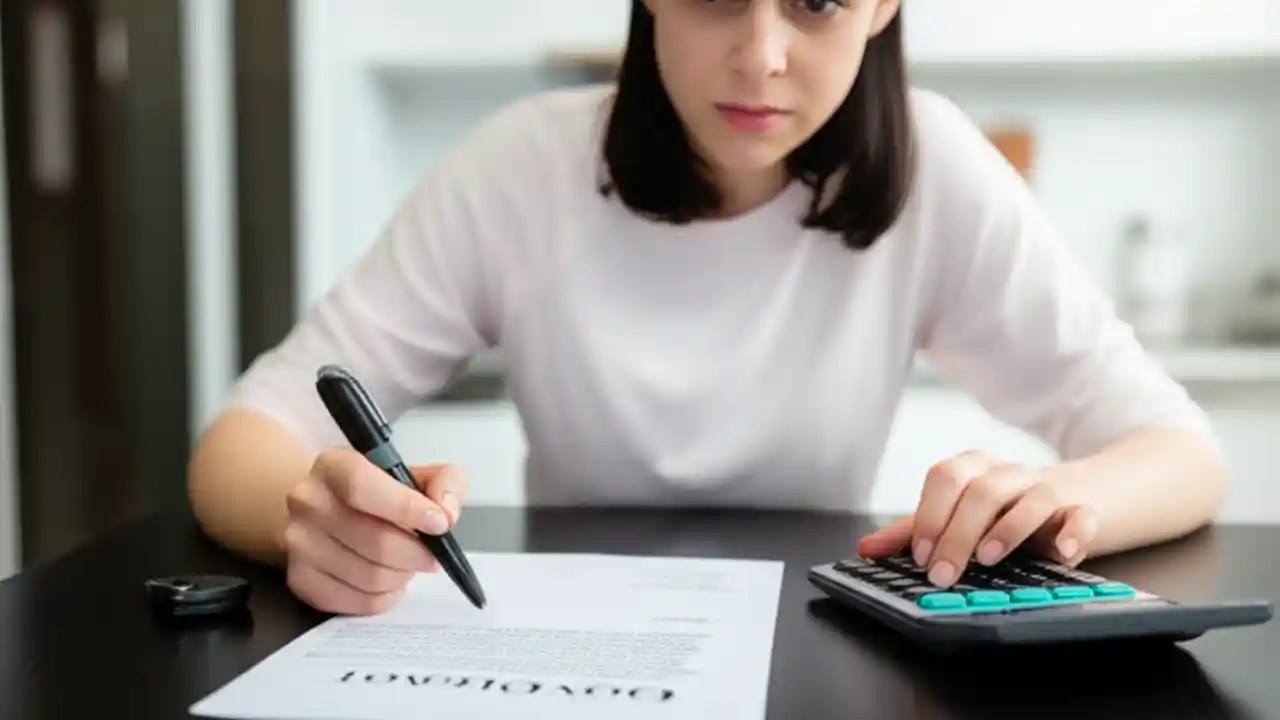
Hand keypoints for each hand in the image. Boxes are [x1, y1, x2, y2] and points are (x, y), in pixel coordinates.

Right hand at [283, 448, 467, 613]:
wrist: (327, 511)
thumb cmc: (378, 492)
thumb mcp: (416, 473)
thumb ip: (444, 483)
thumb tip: (446, 513)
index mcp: (334, 466)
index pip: (362, 487)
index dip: (406, 508)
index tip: (439, 524)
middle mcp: (308, 502)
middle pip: (374, 540)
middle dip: (416, 553)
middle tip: (431, 555)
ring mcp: (298, 544)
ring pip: (369, 576)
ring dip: (402, 576)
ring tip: (407, 565)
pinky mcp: (300, 580)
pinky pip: (356, 602)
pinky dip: (385, 597)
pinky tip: (390, 582)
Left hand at [857, 450, 1098, 587]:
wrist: (1088, 491)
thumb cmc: (1012, 507)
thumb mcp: (963, 515)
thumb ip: (917, 529)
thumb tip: (867, 548)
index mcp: (976, 469)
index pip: (945, 477)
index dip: (929, 514)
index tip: (920, 555)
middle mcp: (1010, 473)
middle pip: (981, 490)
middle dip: (957, 533)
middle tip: (943, 573)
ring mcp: (1049, 488)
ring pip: (1032, 495)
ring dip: (1009, 528)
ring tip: (989, 558)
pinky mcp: (1085, 508)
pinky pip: (1082, 513)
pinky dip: (1075, 531)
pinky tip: (1063, 553)